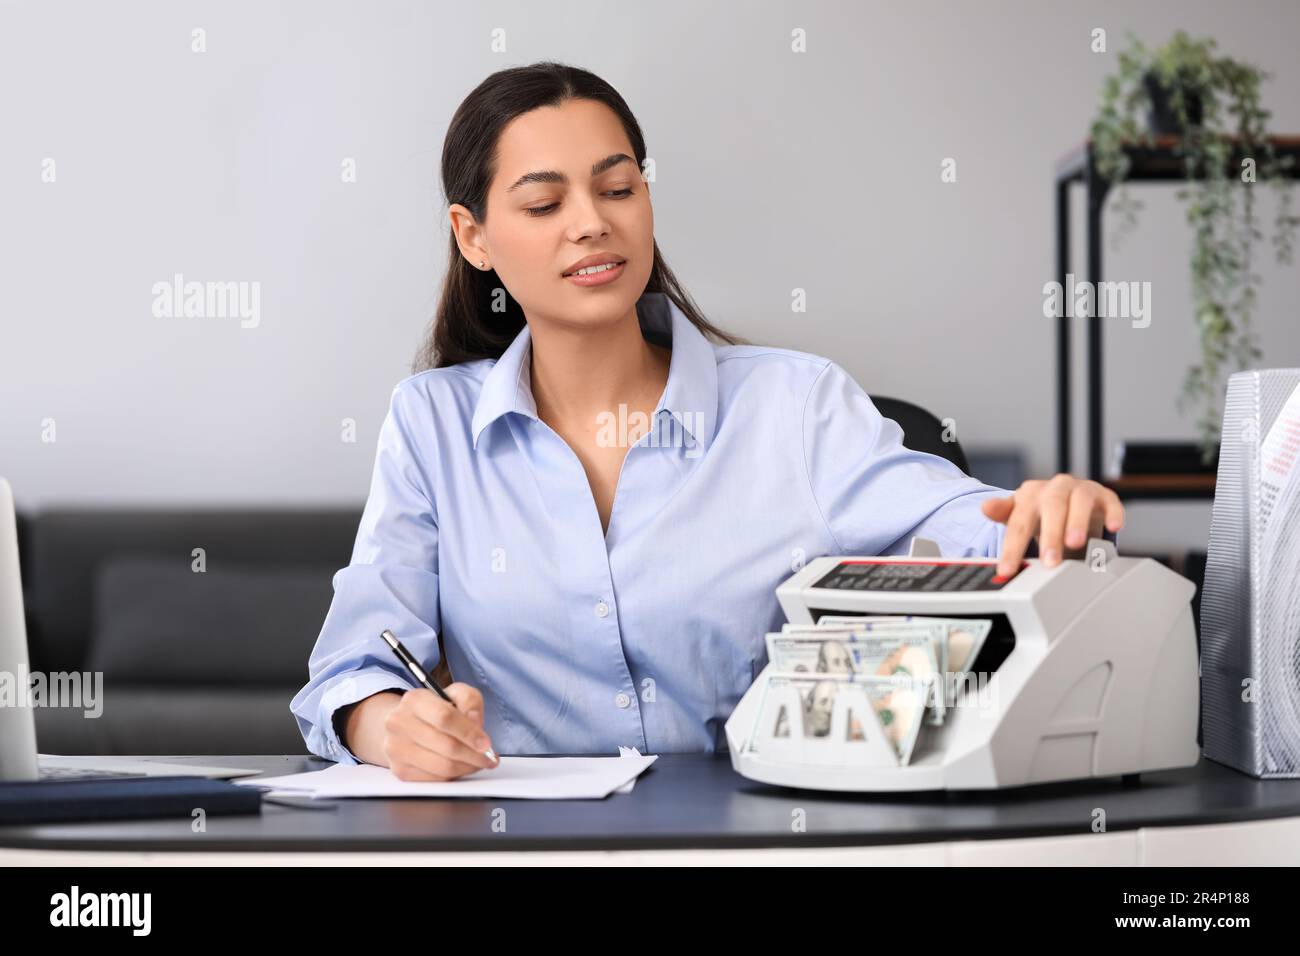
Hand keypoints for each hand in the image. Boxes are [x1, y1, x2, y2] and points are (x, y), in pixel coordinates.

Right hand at [380, 683, 498, 780]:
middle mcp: (400, 723)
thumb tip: (475, 721)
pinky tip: (462, 767)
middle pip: (446, 745)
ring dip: (467, 767)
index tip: (486, 744)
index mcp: (415, 700)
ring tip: (479, 762)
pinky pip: (435, 779)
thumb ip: (470, 700)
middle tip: (490, 758)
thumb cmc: (435, 709)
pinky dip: (454, 775)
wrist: (405, 725)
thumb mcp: (455, 694)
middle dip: (474, 755)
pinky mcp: (400, 770)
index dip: (469, 733)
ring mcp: (397, 748)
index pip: (445, 717)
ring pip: (442, 766)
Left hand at [980, 474, 1124, 577]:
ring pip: (1079, 501)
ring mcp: (1081, 490)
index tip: (1008, 569)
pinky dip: (1112, 513)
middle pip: (1051, 508)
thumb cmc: (1042, 512)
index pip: (1019, 521)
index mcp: (1031, 494)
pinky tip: (1112, 528)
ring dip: (1077, 523)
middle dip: (1049, 536)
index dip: (1013, 546)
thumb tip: (985, 507)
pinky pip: (1111, 502)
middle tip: (1049, 561)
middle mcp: (1056, 488)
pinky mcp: (1105, 496)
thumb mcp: (1020, 514)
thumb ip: (1004, 514)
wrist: (1069, 501)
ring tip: (1075, 544)